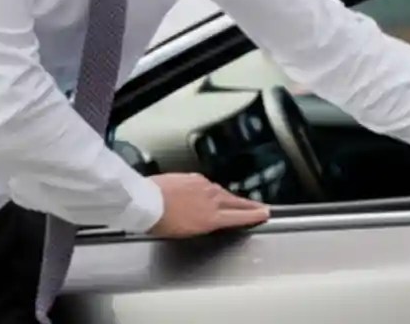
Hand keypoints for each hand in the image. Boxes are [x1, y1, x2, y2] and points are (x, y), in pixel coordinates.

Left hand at [146, 173, 270, 237]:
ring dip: (230, 198)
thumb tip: (208, 221)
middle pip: (236, 201)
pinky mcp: (192, 178)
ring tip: (236, 202)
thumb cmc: (160, 221)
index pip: (239, 215)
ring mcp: (202, 186)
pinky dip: (212, 190)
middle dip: (250, 205)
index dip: (254, 215)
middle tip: (261, 207)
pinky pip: (208, 185)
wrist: (145, 201)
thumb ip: (202, 224)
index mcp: (211, 217)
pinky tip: (210, 192)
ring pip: (222, 192)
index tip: (264, 213)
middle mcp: (211, 199)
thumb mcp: (185, 232)